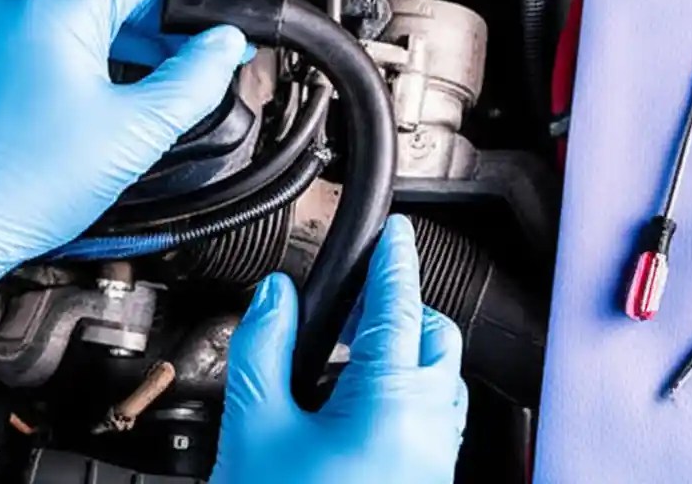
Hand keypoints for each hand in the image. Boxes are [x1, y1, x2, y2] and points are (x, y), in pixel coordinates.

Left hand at [0, 0, 256, 307]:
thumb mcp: (134, 131)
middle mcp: (22, 7)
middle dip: (179, 8)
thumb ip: (194, 78)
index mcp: (57, 8)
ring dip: (147, 34)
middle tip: (221, 37)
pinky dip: (111, 50)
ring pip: (96, 10)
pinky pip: (67, 34)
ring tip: (188, 68)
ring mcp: (4, 31)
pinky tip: (139, 82)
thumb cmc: (17, 184)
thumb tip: (224, 47)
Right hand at [211, 215, 468, 483]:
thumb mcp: (253, 432)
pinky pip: (429, 421)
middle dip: (399, 308)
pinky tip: (352, 410)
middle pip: (434, 338)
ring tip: (343, 357)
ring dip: (401, 355)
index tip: (393, 231)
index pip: (400, 306)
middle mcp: (430, 433)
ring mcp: (437, 465)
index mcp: (392, 406)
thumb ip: (262, 352)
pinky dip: (402, 397)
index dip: (393, 260)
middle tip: (350, 301)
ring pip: (437, 381)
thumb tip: (274, 298)